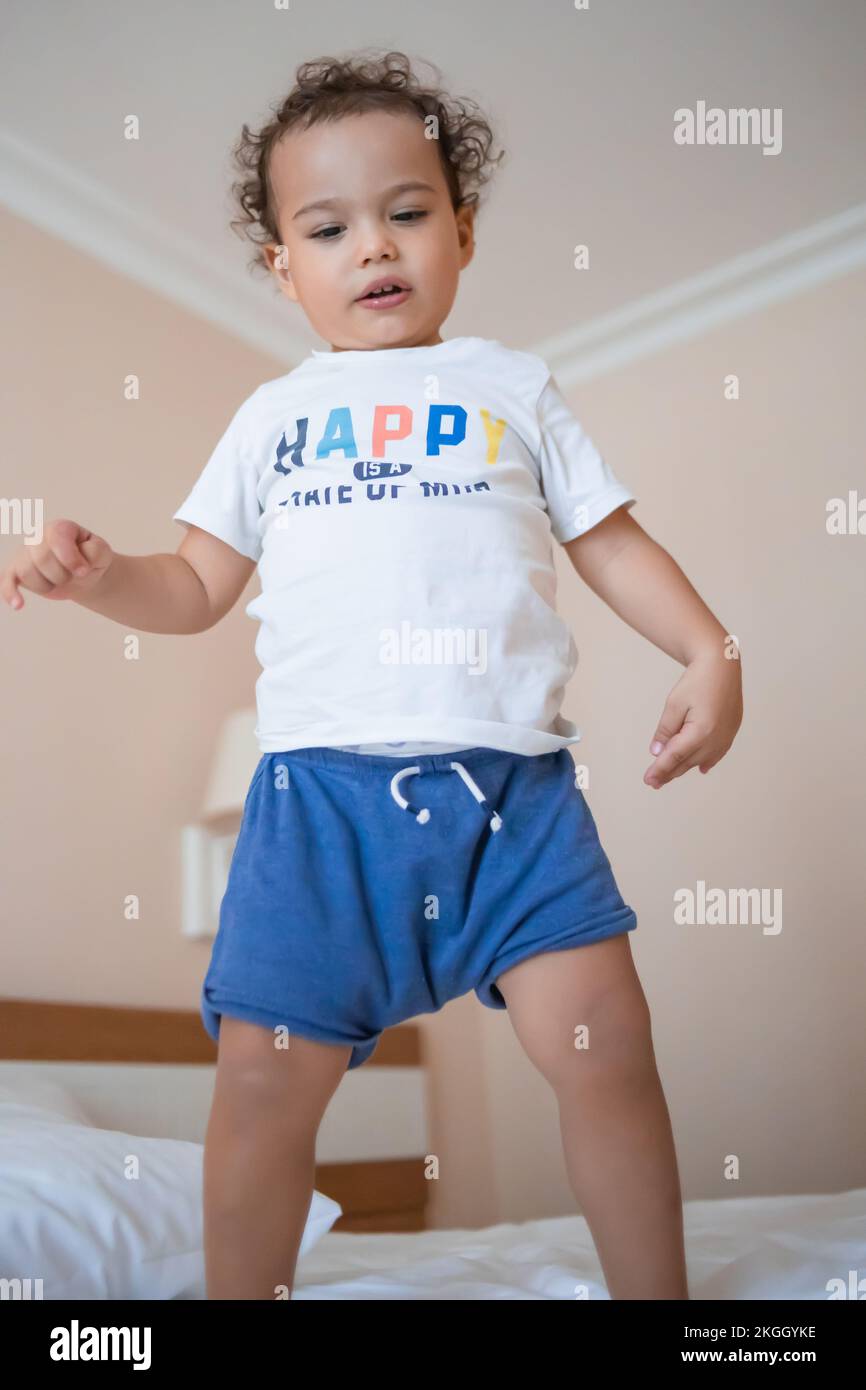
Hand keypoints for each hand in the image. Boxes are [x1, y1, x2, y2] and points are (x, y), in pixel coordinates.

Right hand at [1, 519, 113, 610]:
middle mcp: (38, 537)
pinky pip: (6, 581)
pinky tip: (19, 605)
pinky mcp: (16, 572)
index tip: (83, 571)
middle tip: (71, 577)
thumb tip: (79, 566)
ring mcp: (24, 554)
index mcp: (59, 528)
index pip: (57, 539)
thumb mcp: (103, 552)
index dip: (71, 560)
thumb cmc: (90, 559)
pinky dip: (11, 593)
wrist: (83, 574)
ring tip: (56, 583)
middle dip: (61, 575)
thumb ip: (95, 552)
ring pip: (26, 571)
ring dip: (46, 585)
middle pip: (41, 558)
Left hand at [644, 647, 742, 788]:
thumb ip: (665, 731)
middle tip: (653, 782)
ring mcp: (726, 736)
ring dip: (685, 767)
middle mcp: (716, 739)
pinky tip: (701, 768)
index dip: (660, 770)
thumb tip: (657, 753)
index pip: (674, 757)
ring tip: (670, 776)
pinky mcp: (732, 731)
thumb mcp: (674, 705)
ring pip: (701, 759)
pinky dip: (706, 761)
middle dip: (669, 772)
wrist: (722, 664)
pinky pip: (717, 753)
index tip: (648, 780)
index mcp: (700, 732)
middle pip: (688, 762)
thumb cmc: (697, 681)